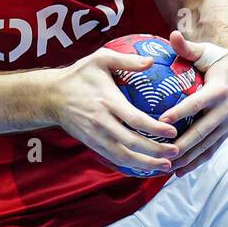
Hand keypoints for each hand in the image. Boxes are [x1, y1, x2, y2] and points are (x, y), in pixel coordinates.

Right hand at [50, 47, 180, 175]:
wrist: (51, 96)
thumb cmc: (79, 75)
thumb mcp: (100, 59)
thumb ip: (126, 60)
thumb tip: (152, 61)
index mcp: (108, 102)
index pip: (135, 120)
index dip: (156, 128)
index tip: (173, 132)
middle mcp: (102, 122)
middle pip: (133, 143)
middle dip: (156, 151)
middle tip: (176, 152)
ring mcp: (96, 136)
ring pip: (123, 156)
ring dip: (145, 164)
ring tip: (165, 166)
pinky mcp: (91, 144)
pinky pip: (113, 159)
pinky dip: (131, 165)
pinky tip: (145, 167)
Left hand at [158, 30, 227, 178]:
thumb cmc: (219, 62)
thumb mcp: (206, 52)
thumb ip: (188, 47)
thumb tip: (172, 35)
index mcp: (218, 91)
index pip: (196, 104)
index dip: (179, 113)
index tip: (161, 121)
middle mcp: (225, 111)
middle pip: (201, 132)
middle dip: (181, 145)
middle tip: (160, 153)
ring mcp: (227, 125)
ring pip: (205, 146)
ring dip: (186, 159)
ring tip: (165, 168)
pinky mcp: (226, 134)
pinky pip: (211, 151)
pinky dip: (196, 162)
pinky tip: (178, 172)